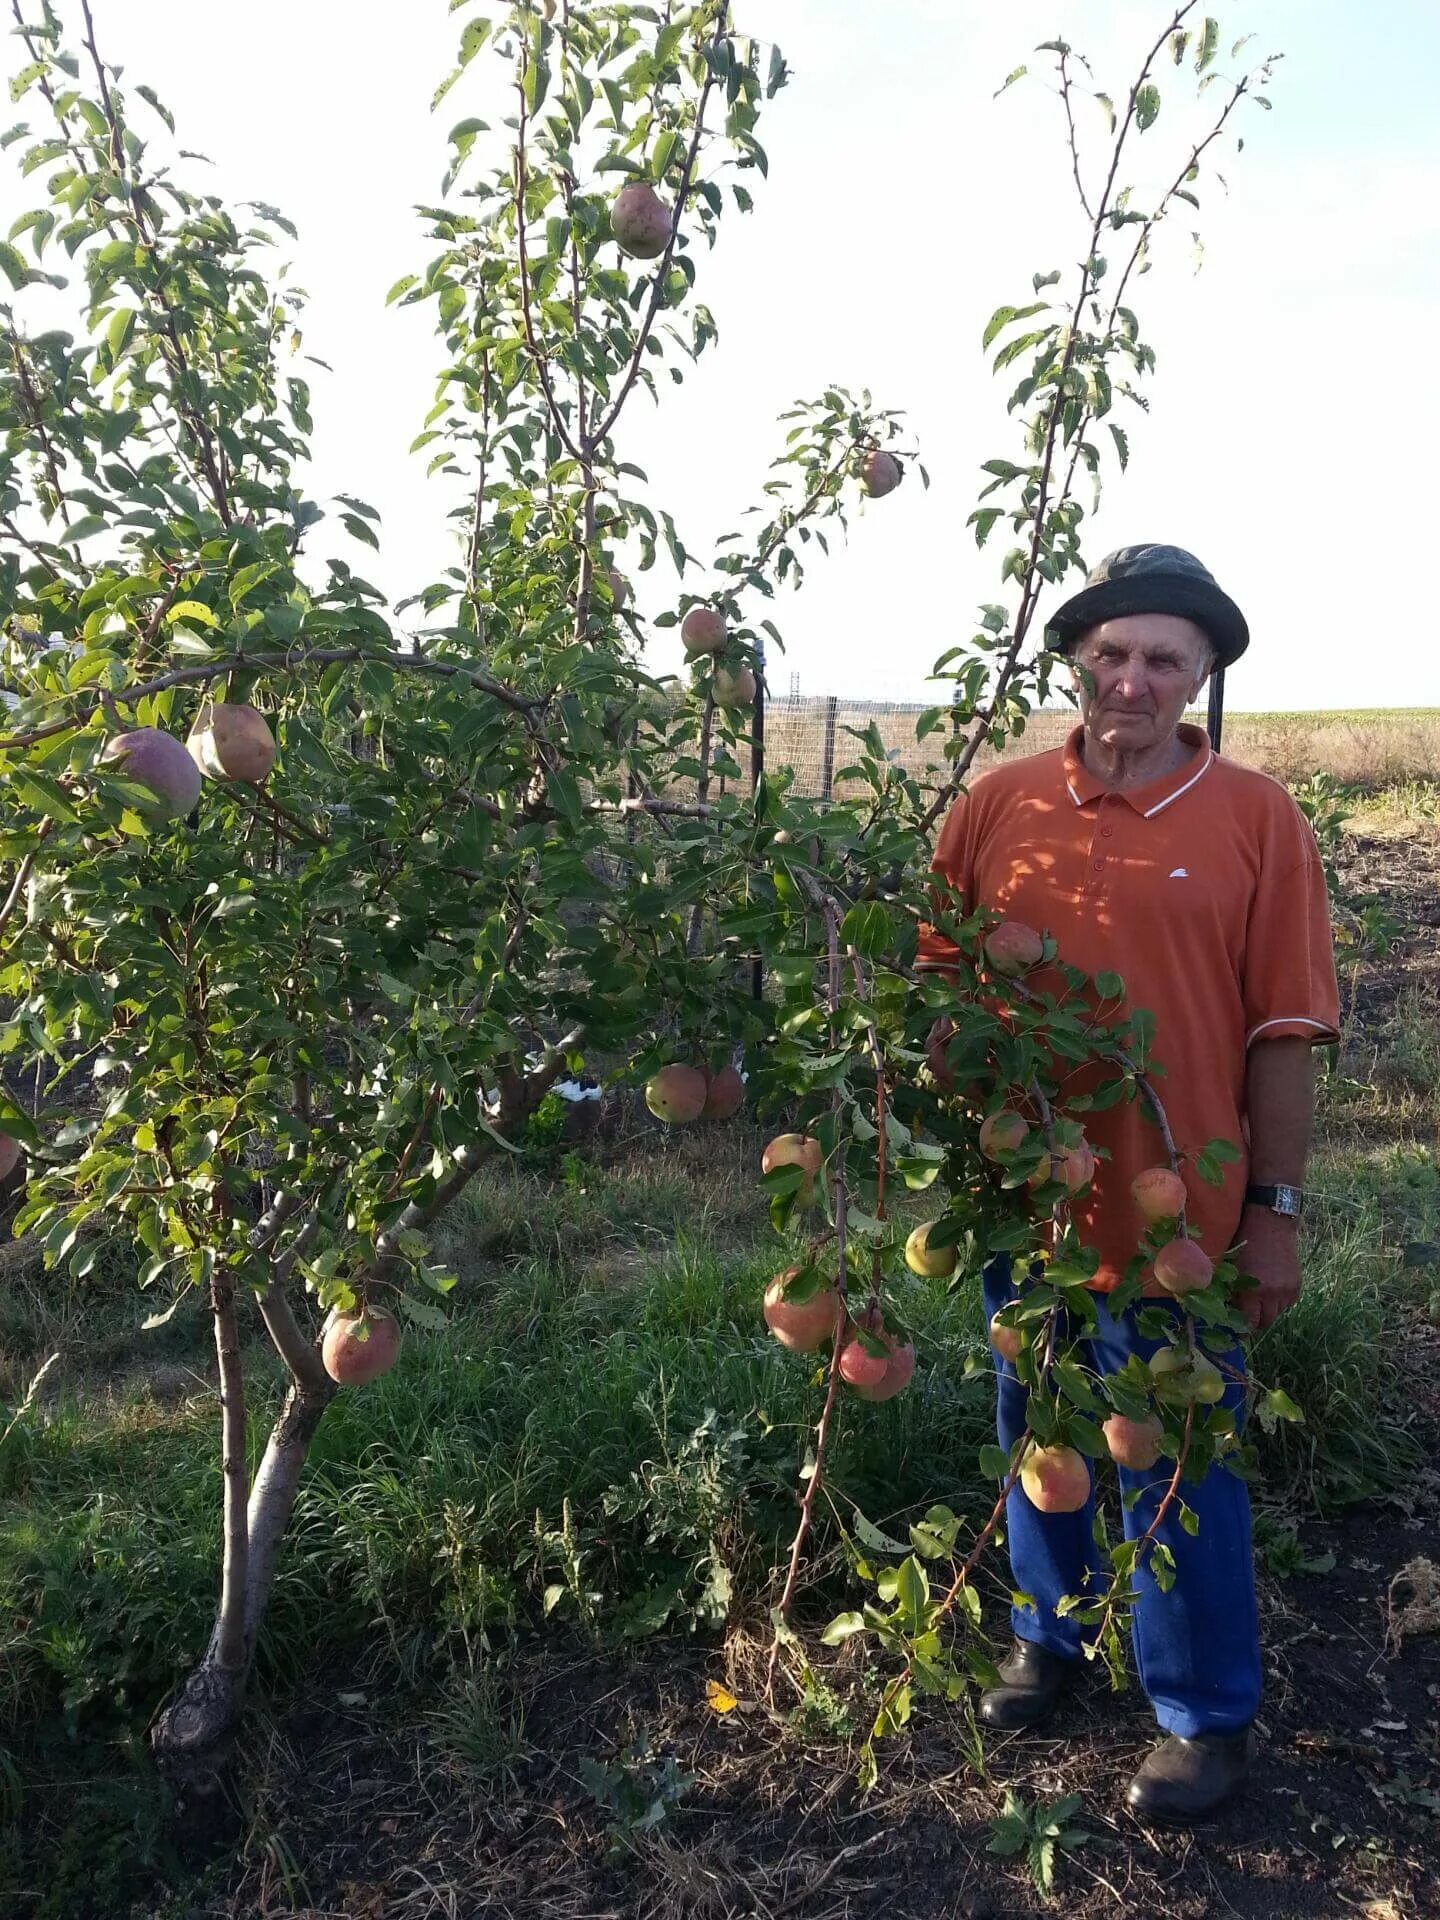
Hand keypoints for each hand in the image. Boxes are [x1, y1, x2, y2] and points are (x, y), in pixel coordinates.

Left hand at [1235, 1204, 1300, 1332]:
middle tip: (1244, 1320)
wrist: (1271, 1222)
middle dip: (1254, 1324)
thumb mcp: (1232, 1266)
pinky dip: (1278, 1303)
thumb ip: (1229, 1290)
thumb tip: (1223, 1310)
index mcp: (1253, 1290)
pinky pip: (1287, 1304)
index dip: (1241, 1332)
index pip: (1249, 1323)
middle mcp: (1273, 1294)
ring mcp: (1287, 1290)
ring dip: (1266, 1313)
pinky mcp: (1297, 1286)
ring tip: (1256, 1304)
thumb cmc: (1244, 1241)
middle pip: (1264, 1323)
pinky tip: (1270, 1292)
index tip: (1235, 1335)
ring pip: (1277, 1314)